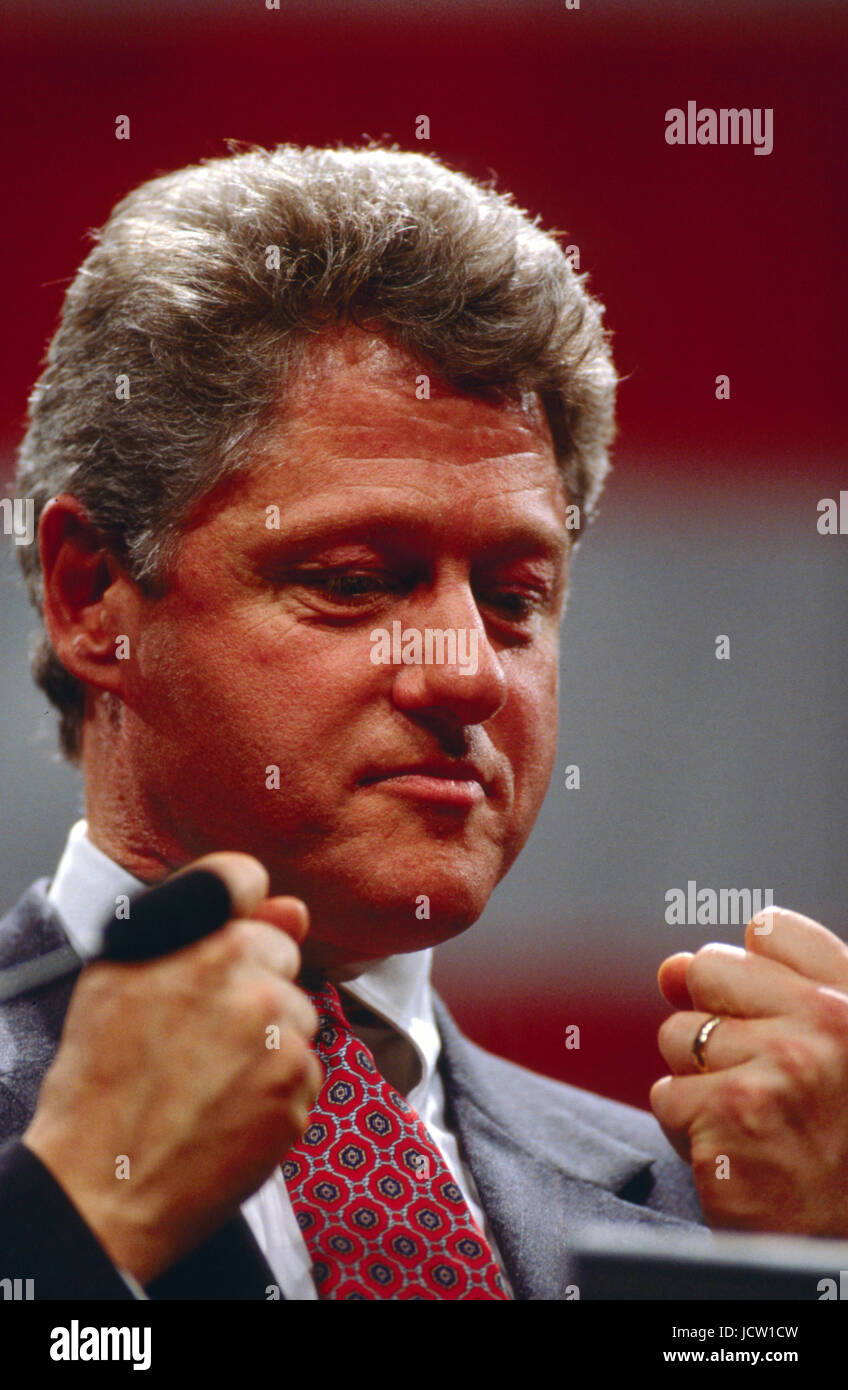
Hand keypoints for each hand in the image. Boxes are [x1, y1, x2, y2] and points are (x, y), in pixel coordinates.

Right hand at [23, 852, 321, 1282]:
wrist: (104, 1187)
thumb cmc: (100, 1084)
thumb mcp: (116, 982)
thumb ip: (202, 929)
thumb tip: (292, 909)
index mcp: (198, 940)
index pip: (245, 879)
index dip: (239, 908)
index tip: (230, 937)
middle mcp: (247, 977)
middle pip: (280, 953)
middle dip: (254, 984)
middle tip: (202, 1035)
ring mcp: (280, 1034)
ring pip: (298, 1013)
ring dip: (271, 1039)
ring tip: (211, 1078)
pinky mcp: (298, 1087)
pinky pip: (305, 1068)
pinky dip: (278, 1088)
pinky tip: (232, 1110)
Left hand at [650, 907, 847, 1235]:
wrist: (838, 1244)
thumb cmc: (833, 1147)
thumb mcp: (827, 1055)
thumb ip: (762, 995)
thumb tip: (670, 967)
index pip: (771, 930)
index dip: (748, 972)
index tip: (767, 1018)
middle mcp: (824, 1025)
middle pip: (706, 969)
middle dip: (712, 1023)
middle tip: (756, 1079)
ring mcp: (777, 1068)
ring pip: (677, 1036)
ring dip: (697, 1081)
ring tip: (751, 1122)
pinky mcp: (732, 1115)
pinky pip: (666, 1095)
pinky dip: (687, 1129)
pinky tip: (734, 1153)